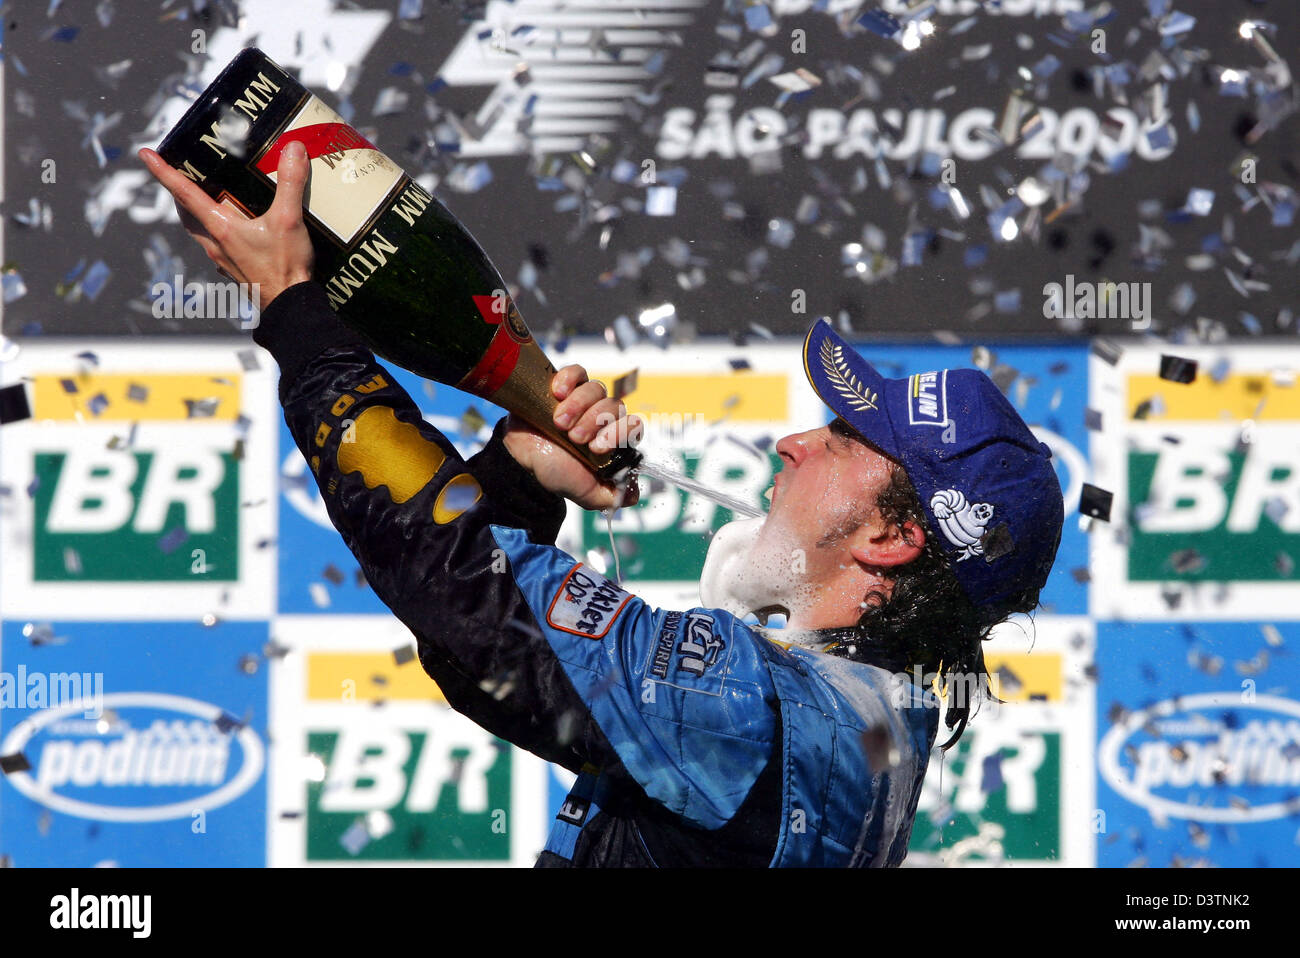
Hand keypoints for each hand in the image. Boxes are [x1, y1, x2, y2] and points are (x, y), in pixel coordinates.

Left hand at [138, 141, 315, 306]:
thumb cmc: (284, 267)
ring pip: (198, 231)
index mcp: (221, 227)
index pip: (184, 192)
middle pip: (186, 213)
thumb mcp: (289, 220)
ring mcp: (224, 259)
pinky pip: (217, 246)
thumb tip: (292, 149)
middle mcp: (215, 243)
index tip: (145, 154)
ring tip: (204, 200)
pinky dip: (217, 232)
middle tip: (177, 176)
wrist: (290, 306)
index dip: (163, 171)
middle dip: (178, 193)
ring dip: (195, 214)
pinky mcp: (235, 270)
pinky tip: (234, 232)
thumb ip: (290, 183)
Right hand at [503, 365, 641, 511]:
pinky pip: (577, 371)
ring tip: (559, 422)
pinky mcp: (564, 385)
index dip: (619, 432)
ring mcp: (583, 399)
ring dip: (578, 405)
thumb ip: (610, 495)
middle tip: (574, 437)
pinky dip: (570, 379)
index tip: (596, 447)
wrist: (521, 460)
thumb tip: (632, 495)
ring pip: (596, 388)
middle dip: (594, 422)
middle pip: (615, 405)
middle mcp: (601, 417)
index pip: (633, 425)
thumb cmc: (553, 471)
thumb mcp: (585, 492)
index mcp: (611, 438)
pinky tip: (557, 392)